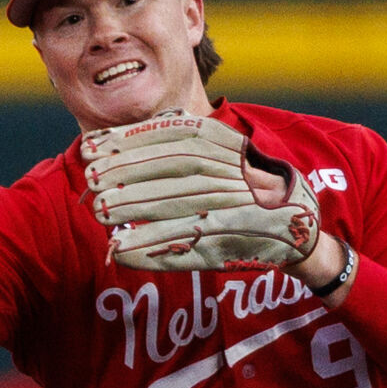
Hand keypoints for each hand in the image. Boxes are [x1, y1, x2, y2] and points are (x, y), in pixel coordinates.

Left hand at [82, 112, 319, 273]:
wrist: (295, 223)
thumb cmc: (243, 184)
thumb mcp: (218, 149)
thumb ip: (178, 140)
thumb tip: (120, 139)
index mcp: (219, 143)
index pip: (165, 137)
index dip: (124, 142)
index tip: (91, 148)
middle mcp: (223, 172)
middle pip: (165, 170)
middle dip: (123, 175)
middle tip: (91, 182)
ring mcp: (225, 207)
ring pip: (171, 205)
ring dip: (133, 210)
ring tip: (101, 214)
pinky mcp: (225, 242)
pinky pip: (182, 245)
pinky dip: (149, 249)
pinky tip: (122, 250)